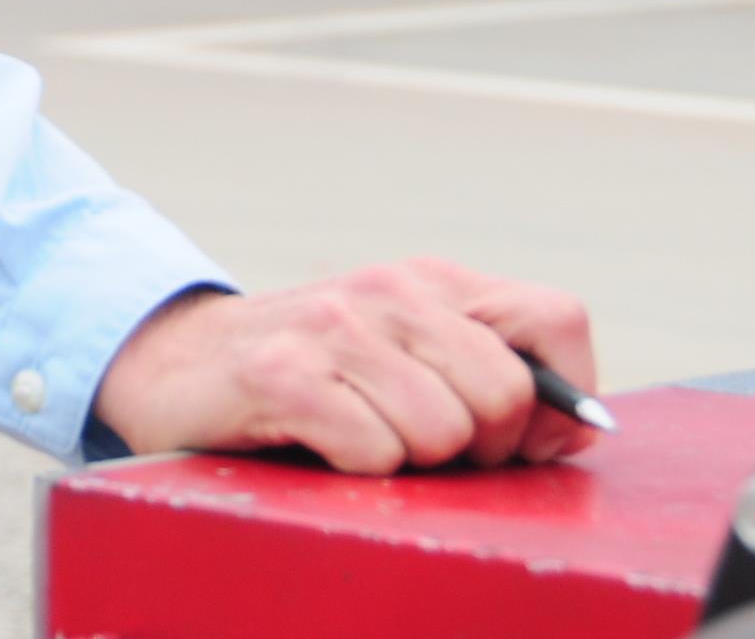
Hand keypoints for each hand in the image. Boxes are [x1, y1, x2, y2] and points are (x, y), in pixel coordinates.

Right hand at [92, 262, 598, 473]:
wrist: (175, 363)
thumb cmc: (313, 377)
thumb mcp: (407, 357)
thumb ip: (494, 381)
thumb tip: (579, 429)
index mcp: (434, 282)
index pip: (558, 319)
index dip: (562, 396)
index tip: (518, 436)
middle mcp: (390, 290)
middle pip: (508, 393)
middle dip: (481, 449)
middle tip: (423, 447)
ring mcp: (333, 328)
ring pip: (443, 432)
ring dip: (408, 463)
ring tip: (360, 438)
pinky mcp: (281, 375)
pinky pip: (373, 454)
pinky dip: (355, 471)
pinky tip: (317, 444)